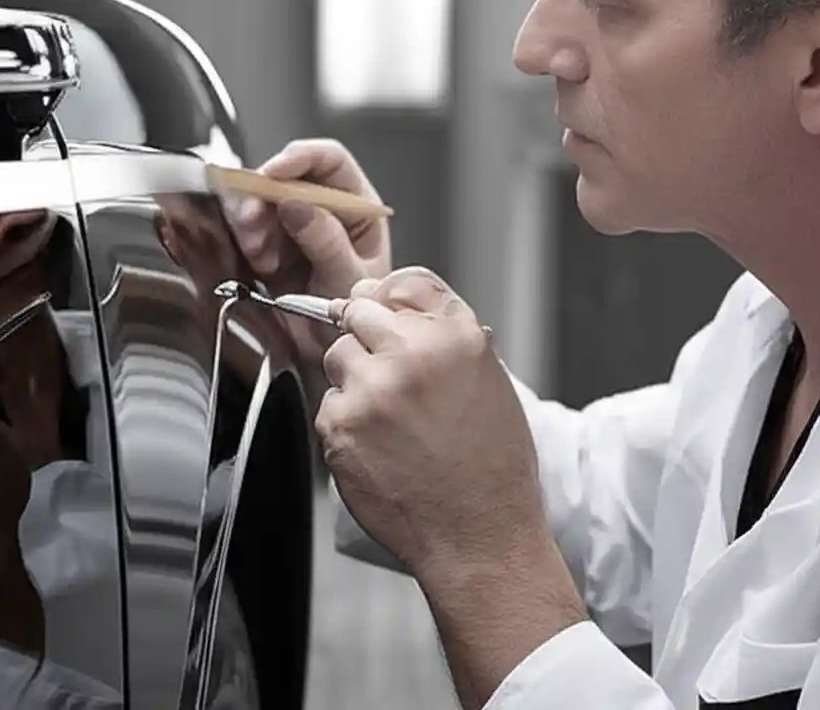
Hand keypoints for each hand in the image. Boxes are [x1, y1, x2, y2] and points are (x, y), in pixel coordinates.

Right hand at [224, 139, 391, 359]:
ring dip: (250, 222)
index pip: (329, 161)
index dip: (300, 158)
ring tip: (259, 254)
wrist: (332, 356)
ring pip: (259, 201)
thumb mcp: (349, 278)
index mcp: (355, 206)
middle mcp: (321, 209)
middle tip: (251, 222)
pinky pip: (243, 229)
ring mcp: (291, 227)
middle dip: (263, 196)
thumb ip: (326, 241)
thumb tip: (297, 204)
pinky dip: (241, 242)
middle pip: (285, 177)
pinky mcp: (266, 247)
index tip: (275, 173)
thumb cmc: (357, 318)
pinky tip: (256, 263)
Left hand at [315, 267, 586, 707]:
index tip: (384, 312)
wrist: (480, 537)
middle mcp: (412, 355)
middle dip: (365, 337)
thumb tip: (394, 305)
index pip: (404, 282)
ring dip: (352, 381)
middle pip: (358, 312)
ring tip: (389, 420)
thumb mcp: (489, 383)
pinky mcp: (339, 425)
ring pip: (337, 357)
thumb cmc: (491, 469)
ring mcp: (370, 389)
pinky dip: (344, 421)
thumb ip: (444, 339)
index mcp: (457, 337)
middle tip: (384, 374)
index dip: (388, 298)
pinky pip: (327, 403)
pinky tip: (378, 447)